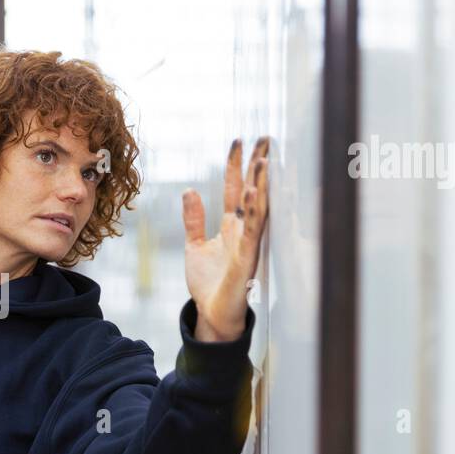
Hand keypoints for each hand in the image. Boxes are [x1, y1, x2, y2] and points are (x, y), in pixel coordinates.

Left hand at [181, 137, 271, 341]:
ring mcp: (247, 244)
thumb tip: (189, 191)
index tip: (239, 141)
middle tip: (265, 138)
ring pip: (258, 208)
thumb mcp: (195, 246)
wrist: (212, 315)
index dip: (236, 166)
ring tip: (264, 159)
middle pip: (253, 191)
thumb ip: (193, 220)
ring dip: (261, 184)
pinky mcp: (246, 259)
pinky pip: (252, 232)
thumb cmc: (209, 283)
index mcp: (231, 226)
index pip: (235, 189)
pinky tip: (255, 194)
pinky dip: (254, 213)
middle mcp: (243, 231)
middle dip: (258, 166)